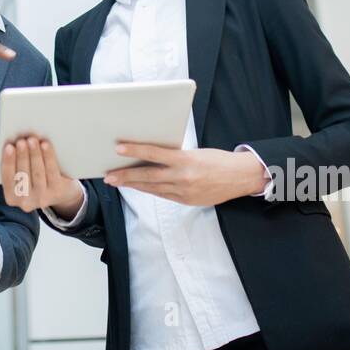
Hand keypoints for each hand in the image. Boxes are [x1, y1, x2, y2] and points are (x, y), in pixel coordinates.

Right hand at [0, 135, 83, 217]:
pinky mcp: (58, 192)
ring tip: (32, 139)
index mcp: (11, 197)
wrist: (61, 191)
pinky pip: (52, 172)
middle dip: (22, 155)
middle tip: (21, 140)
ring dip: (35, 154)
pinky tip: (45, 145)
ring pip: (37, 173)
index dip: (8, 161)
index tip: (8, 146)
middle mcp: (26, 202)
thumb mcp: (13, 178)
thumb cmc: (32, 179)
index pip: (7, 178)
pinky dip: (48, 157)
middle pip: (23, 174)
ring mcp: (43, 198)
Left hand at [102, 142, 267, 205]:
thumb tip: (153, 156)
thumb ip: (175, 156)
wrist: (241, 177)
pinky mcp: (186, 201)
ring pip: (152, 188)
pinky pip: (162, 195)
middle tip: (108, 176)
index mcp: (185, 161)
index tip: (119, 148)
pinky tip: (139, 187)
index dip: (135, 151)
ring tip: (117, 182)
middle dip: (126, 176)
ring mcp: (184, 192)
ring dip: (134, 185)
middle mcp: (183, 178)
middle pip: (148, 176)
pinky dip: (149, 190)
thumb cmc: (218, 160)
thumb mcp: (196, 152)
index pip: (155, 154)